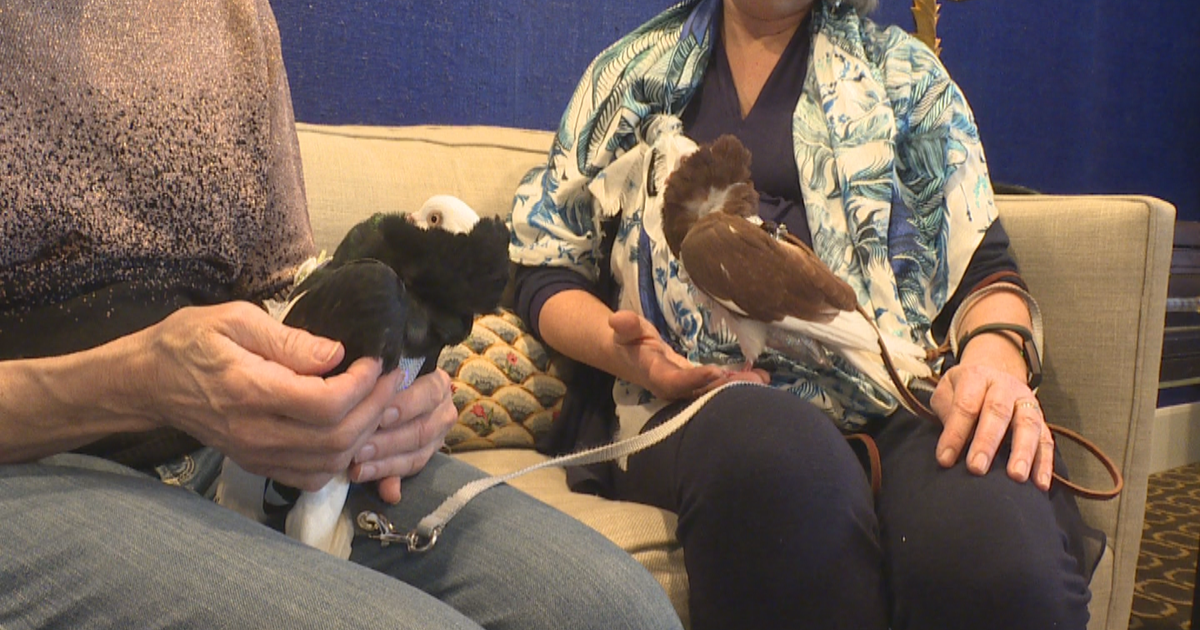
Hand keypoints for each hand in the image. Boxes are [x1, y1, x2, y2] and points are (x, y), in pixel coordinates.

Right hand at [135, 302, 397, 491]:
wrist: (147, 382)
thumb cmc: (190, 341)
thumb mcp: (235, 319)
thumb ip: (288, 340)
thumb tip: (336, 354)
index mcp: (251, 391)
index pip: (326, 404)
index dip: (362, 385)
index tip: (375, 361)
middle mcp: (256, 432)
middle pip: (337, 438)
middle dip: (375, 408)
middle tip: (388, 379)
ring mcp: (257, 454)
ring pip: (330, 463)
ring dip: (364, 434)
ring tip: (376, 400)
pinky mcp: (258, 463)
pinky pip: (310, 477)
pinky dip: (340, 459)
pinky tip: (349, 429)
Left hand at [349, 368, 457, 503]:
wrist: (394, 392)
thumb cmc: (381, 380)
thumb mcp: (382, 378)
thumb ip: (377, 383)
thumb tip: (375, 375)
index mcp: (437, 383)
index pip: (428, 394)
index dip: (404, 406)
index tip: (379, 415)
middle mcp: (444, 409)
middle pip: (423, 429)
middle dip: (389, 441)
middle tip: (360, 449)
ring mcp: (438, 434)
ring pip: (418, 452)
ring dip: (387, 462)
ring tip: (359, 466)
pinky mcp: (427, 455)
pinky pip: (413, 468)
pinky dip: (393, 477)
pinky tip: (383, 490)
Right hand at [608, 310, 766, 399]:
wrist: (630, 356)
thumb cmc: (630, 341)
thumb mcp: (626, 330)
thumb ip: (625, 326)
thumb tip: (616, 320)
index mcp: (655, 375)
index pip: (674, 382)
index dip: (694, 380)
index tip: (715, 372)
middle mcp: (673, 388)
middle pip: (700, 394)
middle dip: (726, 389)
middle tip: (753, 381)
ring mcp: (687, 389)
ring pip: (712, 393)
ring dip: (738, 388)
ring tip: (762, 380)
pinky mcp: (698, 385)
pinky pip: (718, 387)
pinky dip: (739, 383)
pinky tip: (762, 377)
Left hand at [930, 362, 1053, 490]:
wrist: (994, 372)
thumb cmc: (965, 389)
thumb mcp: (946, 391)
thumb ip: (945, 412)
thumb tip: (949, 444)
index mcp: (977, 377)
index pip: (965, 405)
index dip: (955, 433)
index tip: (945, 459)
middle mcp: (1005, 387)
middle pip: (997, 412)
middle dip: (986, 442)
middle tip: (976, 468)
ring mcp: (1026, 403)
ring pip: (1028, 425)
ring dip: (1023, 452)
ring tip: (1016, 476)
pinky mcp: (1041, 419)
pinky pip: (1046, 440)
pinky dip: (1045, 462)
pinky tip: (1040, 483)